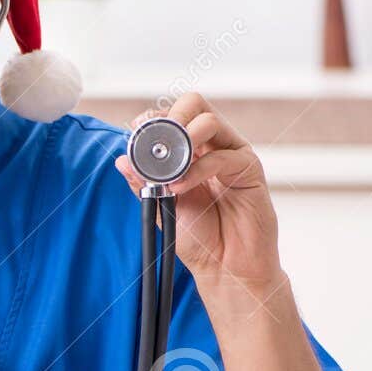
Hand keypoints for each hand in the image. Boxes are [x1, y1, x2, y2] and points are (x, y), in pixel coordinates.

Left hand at [112, 92, 284, 293]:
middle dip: (171, 117)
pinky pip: (224, 156)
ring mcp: (231, 155)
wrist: (224, 266)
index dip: (152, 119)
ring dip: (183, 138)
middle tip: (156, 140)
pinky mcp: (250, 169)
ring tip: (169, 168)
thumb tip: (121, 159)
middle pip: (194, 104)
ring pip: (210, 121)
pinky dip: (198, 169)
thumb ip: (144, 183)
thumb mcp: (161, 207)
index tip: (134, 134)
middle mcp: (211, 146)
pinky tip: (180, 187)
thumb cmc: (197, 236)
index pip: (171, 115)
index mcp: (189, 151)